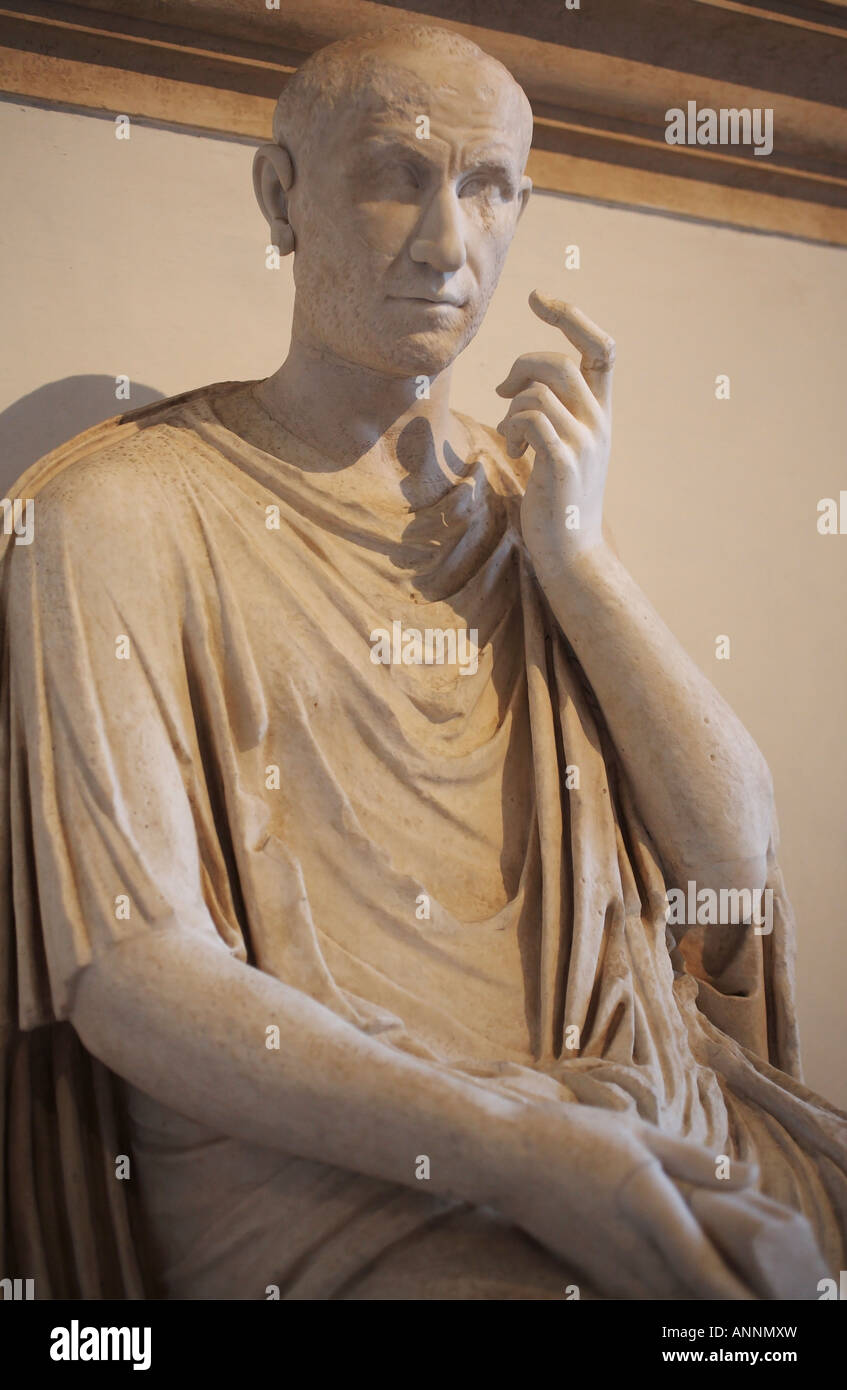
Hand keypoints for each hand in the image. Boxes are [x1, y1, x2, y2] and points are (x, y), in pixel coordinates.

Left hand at [495, 292, 613, 585]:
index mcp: (601, 415)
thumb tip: (516, 391)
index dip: (571, 316)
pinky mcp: (562, 462)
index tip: (539, 298)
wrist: (573, 553)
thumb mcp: (561, 450)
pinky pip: (529, 418)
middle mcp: (599, 423)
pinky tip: (516, 452)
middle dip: (521, 366)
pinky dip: (512, 428)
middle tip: (502, 393)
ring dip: (511, 409)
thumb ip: (552, 416)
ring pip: (538, 391)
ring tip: (512, 437)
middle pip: (559, 362)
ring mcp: (584, 442)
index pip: (602, 348)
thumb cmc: (557, 503)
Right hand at [496, 1103, 775, 1298]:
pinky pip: (641, 1298)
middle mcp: (630, 1244)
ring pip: (665, 1302)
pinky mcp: (594, 1272)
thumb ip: (696, 1159)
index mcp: (647, 1202)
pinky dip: (667, 1301)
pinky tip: (681, 1293)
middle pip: (689, 1295)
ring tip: (728, 1300)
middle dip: (725, 1304)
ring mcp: (609, 1265)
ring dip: (696, 1305)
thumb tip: (752, 1176)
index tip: (765, 1303)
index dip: (735, 1291)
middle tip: (760, 1299)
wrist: (506, 1157)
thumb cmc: (570, 1135)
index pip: (701, 1263)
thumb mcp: (637, 1132)